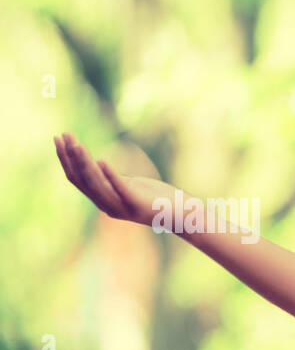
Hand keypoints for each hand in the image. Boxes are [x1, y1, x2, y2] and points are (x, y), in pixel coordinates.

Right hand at [53, 132, 183, 230]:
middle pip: (80, 180)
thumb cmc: (156, 198)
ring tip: (77, 144)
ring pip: (95, 183)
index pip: (76, 179)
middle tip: (63, 135)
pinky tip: (101, 160)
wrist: (181, 214)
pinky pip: (119, 188)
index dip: (64, 159)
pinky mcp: (137, 204)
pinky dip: (109, 175)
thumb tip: (96, 165)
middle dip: (69, 156)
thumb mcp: (128, 186)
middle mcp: (108, 206)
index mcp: (103, 201)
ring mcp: (122, 207)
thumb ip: (111, 180)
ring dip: (84, 162)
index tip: (58, 139)